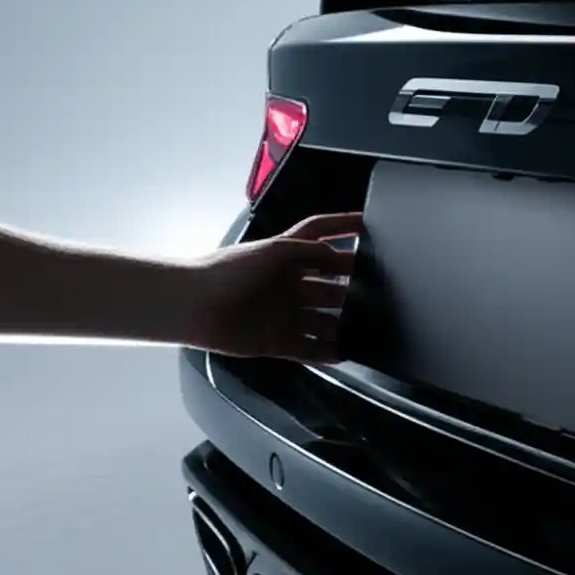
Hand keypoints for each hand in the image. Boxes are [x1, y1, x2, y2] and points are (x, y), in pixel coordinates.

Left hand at [183, 212, 362, 363]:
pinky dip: (327, 351)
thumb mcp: (275, 251)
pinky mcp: (277, 341)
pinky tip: (345, 351)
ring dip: (344, 323)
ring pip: (324, 319)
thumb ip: (311, 251)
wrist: (192, 305)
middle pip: (330, 284)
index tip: (370, 222)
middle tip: (381, 290)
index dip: (343, 226)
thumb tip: (341, 257)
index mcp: (287, 255)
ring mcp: (284, 313)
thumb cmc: (229, 270)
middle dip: (352, 286)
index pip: (321, 234)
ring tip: (369, 327)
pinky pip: (309, 348)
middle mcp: (289, 283)